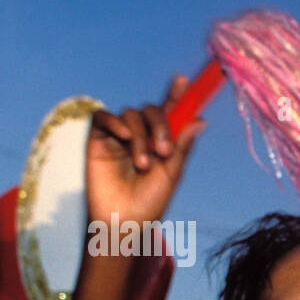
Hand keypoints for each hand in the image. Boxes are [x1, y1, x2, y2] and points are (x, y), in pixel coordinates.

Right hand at [86, 74, 204, 227]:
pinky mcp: (98, 138)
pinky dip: (115, 121)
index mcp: (162, 140)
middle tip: (163, 150)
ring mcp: (119, 135)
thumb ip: (181, 145)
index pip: (170, 112)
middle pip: (151, 109)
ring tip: (142, 164)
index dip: (177, 95)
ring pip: (131, 114)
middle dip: (160, 125)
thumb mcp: (171, 172)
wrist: (124, 220)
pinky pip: (103, 116)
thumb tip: (201, 120)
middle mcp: (141, 134)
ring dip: (140, 135)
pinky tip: (124, 136)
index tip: (183, 79)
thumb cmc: (149, 201)